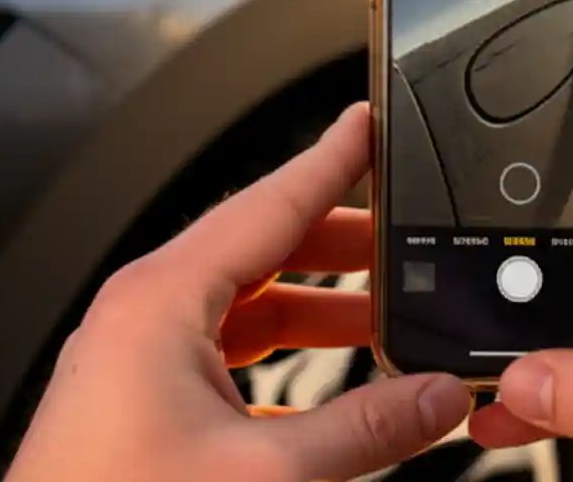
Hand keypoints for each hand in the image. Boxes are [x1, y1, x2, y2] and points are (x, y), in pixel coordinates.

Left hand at [7, 104, 470, 481]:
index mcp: (162, 300)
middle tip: (404, 236)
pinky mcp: (143, 401)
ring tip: (384, 315)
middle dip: (342, 243)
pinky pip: (229, 348)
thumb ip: (364, 429)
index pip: (270, 203)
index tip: (368, 124)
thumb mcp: (263, 472)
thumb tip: (433, 397)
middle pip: (263, 247)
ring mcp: (139, 358)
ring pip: (248, 301)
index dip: (330, 160)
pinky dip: (287, 351)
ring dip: (319, 304)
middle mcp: (145, 315)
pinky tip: (328, 381)